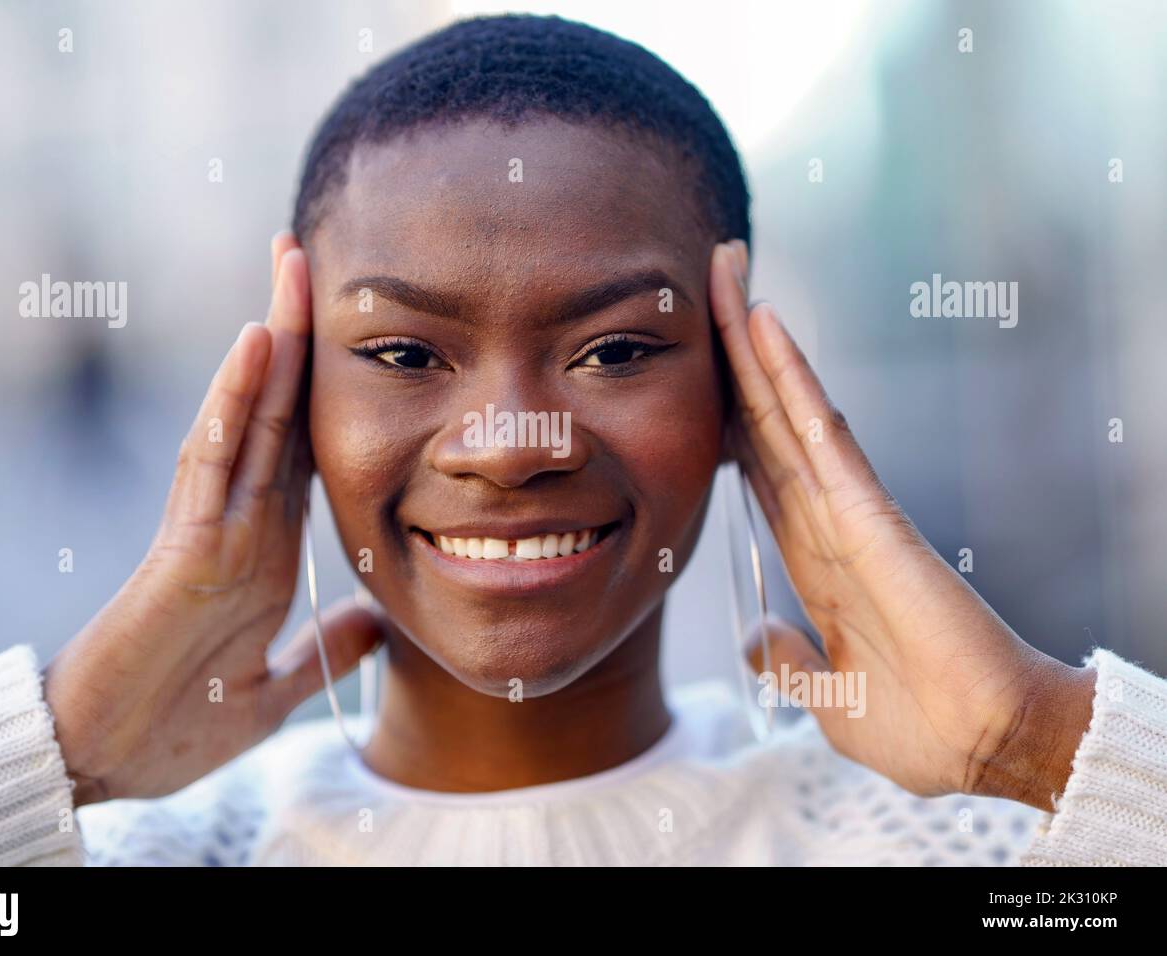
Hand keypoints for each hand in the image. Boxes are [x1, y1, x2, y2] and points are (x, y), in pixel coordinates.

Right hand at [43, 233, 381, 806]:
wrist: (108, 767)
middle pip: (280, 411)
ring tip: (291, 264)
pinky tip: (254, 344)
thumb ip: (322, 650)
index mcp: (266, 548)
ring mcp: (213, 527)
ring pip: (246, 415)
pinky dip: (232, 401)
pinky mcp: (187, 550)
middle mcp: (242, 522)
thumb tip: (376, 624)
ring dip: (271, 341)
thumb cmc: (175, 726)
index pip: (305, 448)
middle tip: (313, 254)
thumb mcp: (274, 687)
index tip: (363, 330)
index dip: (332, 387)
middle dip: (299, 333)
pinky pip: (212, 461)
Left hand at [710, 241, 1095, 809]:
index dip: (721, 410)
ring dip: (753, 341)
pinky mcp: (869, 516)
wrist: (980, 749)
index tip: (688, 362)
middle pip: (763, 417)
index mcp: (810, 556)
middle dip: (731, 349)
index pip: (753, 465)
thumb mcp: (829, 695)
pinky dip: (793, 380)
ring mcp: (845, 509)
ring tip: (726, 271)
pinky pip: (822, 433)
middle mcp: (822, 518)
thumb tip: (756, 638)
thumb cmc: (918, 727)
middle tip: (707, 274)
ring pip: (787, 407)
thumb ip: (790, 659)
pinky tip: (767, 327)